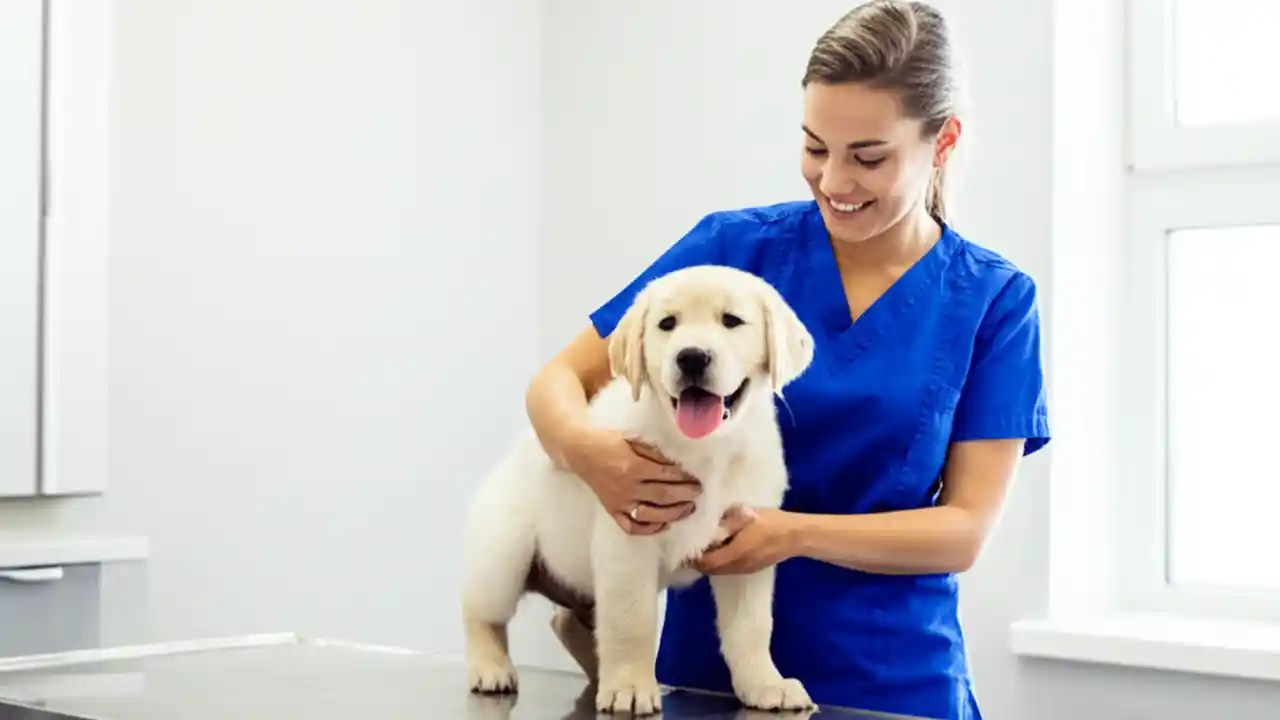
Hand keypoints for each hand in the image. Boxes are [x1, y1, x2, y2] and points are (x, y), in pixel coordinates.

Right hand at [562, 427, 701, 535]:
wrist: (580, 451)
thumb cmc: (608, 441)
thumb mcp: (633, 439)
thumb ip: (654, 453)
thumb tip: (678, 464)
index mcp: (633, 466)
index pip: (667, 475)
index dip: (685, 478)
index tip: (697, 478)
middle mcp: (627, 487)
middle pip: (664, 495)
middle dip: (686, 495)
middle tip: (699, 493)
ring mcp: (619, 502)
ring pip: (652, 515)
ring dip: (674, 514)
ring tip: (689, 509)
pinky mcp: (612, 511)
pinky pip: (631, 527)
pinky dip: (649, 529)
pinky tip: (664, 524)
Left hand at [693, 507, 801, 574]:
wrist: (795, 536)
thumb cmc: (771, 521)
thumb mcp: (746, 514)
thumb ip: (725, 521)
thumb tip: (705, 523)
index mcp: (736, 552)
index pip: (706, 561)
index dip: (692, 556)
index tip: (683, 545)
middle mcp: (738, 565)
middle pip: (710, 569)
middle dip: (697, 560)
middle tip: (688, 546)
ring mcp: (745, 569)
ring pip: (718, 571)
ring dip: (708, 562)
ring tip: (701, 547)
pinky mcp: (750, 568)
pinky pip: (728, 569)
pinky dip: (718, 562)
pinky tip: (718, 549)